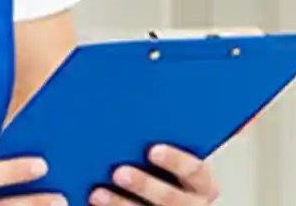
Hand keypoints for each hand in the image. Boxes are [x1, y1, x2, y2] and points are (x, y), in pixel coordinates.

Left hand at [89, 145, 219, 204]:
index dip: (175, 160)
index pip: (195, 170)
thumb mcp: (172, 149)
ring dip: (120, 205)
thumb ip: (164, 135)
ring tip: (97, 193)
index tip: (153, 149)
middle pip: (170, 199)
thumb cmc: (162, 163)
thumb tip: (142, 99)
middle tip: (118, 172)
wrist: (157, 193)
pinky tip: (92, 204)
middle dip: (144, 185)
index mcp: (203, 182)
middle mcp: (192, 205)